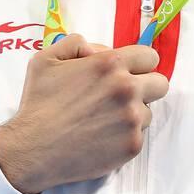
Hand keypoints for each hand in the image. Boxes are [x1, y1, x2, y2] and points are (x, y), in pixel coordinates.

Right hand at [0, 33, 169, 193]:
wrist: (32, 150)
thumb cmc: (38, 104)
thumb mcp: (46, 59)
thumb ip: (75, 43)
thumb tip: (97, 50)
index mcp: (110, 64)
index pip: (150, 57)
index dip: (138, 64)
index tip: (129, 74)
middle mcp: (127, 89)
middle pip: (160, 84)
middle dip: (145, 87)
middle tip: (123, 97)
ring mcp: (132, 119)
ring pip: (149, 112)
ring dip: (132, 114)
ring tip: (104, 121)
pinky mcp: (132, 145)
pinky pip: (139, 135)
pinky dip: (124, 136)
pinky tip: (101, 137)